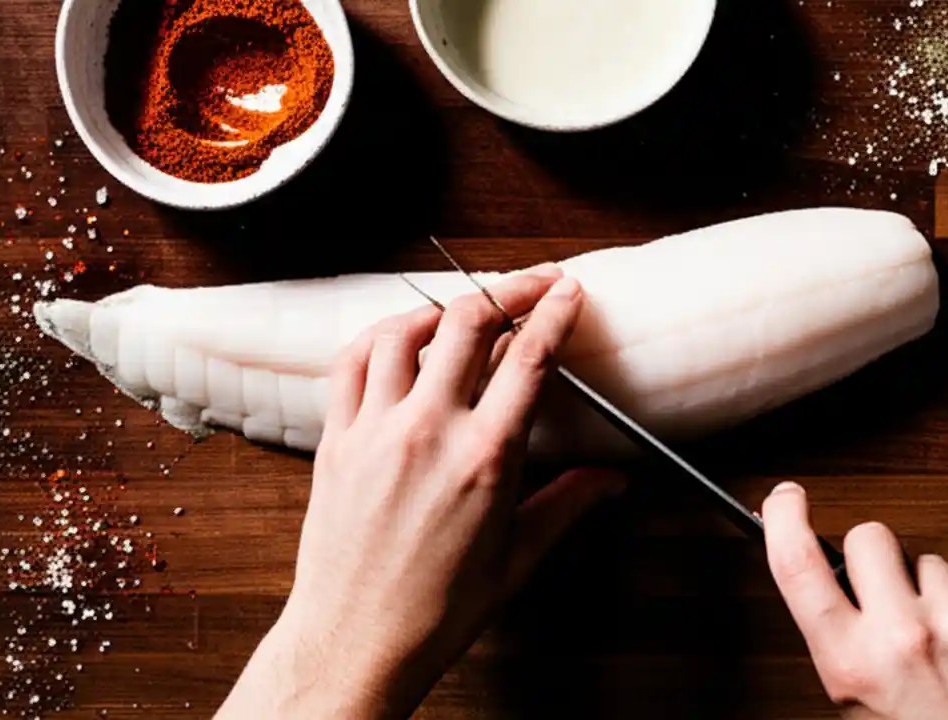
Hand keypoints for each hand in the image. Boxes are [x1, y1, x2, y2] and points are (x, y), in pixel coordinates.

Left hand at [218, 266, 624, 719]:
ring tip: (465, 310)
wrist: (356, 640)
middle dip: (507, 288)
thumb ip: (568, 504)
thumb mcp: (518, 558)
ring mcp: (375, 431)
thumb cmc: (437, 608)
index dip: (553, 311)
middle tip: (530, 284)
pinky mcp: (336, 440)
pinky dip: (378, 338)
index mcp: (484, 458)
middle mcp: (427, 432)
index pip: (528, 358)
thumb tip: (611, 480)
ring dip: (440, 309)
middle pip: (467, 322)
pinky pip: (350, 364)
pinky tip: (397, 341)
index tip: (568, 291)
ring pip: (403, 332)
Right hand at [762, 482, 947, 719]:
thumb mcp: (862, 708)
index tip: (785, 500)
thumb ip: (846, 649)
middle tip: (882, 592)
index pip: (798, 566)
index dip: (783, 520)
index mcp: (853, 664)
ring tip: (944, 646)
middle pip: (869, 537)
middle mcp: (904, 636)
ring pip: (929, 563)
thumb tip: (838, 595)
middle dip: (871, 556)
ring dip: (929, 592)